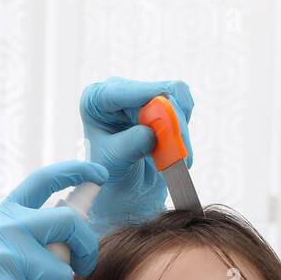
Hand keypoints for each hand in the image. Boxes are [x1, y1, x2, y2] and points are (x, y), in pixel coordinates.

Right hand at [0, 159, 108, 279]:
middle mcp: (8, 227)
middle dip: (88, 248)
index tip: (99, 175)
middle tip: (83, 269)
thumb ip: (21, 238)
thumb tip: (66, 246)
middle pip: (71, 224)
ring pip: (62, 276)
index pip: (44, 179)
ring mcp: (7, 255)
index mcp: (5, 214)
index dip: (76, 171)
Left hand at [79, 77, 194, 235]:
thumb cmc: (110, 175)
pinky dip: (183, 131)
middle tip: (178, 154)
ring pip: (176, 98)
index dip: (146, 95)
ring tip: (176, 159)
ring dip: (180, 131)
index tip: (166, 104)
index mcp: (96, 99)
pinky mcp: (162, 103)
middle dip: (171, 122)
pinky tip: (175, 151)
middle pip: (157, 92)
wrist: (125, 189)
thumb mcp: (115, 162)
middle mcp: (119, 90)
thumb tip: (151, 133)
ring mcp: (142, 95)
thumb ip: (131, 145)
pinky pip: (183, 107)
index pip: (122, 90)